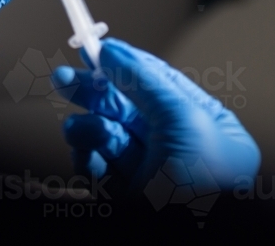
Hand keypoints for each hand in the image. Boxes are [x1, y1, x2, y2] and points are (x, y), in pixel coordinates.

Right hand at [51, 39, 259, 189]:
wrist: (186, 245)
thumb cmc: (205, 194)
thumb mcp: (182, 121)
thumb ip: (145, 81)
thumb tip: (114, 52)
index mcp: (209, 127)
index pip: (160, 82)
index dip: (125, 63)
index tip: (95, 49)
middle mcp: (181, 149)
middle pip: (128, 105)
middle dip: (95, 91)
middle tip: (65, 78)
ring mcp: (152, 174)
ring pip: (108, 133)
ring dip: (88, 127)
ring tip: (79, 131)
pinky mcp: (128, 194)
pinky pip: (98, 165)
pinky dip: (86, 158)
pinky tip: (86, 160)